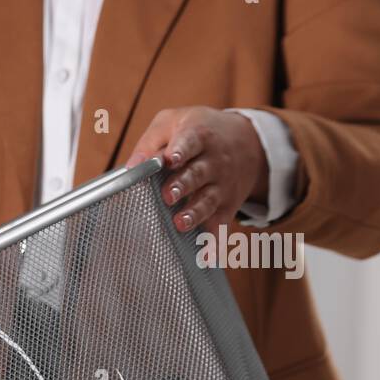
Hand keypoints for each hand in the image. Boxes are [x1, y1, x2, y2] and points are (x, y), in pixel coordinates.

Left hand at [126, 107, 269, 233]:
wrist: (250, 141)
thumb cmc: (199, 132)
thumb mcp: (174, 122)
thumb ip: (150, 142)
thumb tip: (130, 167)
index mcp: (198, 136)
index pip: (190, 141)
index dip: (181, 149)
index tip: (171, 158)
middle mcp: (213, 162)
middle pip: (198, 174)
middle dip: (183, 185)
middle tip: (168, 195)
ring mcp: (222, 185)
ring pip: (208, 200)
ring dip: (195, 213)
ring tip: (181, 222)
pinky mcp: (227, 205)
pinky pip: (221, 225)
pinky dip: (215, 242)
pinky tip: (206, 257)